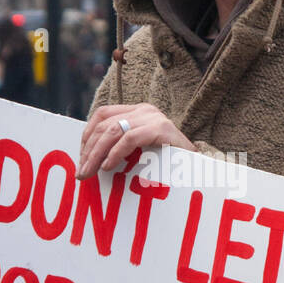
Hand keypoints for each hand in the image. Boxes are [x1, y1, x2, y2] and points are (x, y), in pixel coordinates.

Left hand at [78, 103, 195, 178]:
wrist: (201, 167)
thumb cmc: (169, 163)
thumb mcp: (141, 151)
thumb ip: (120, 147)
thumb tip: (89, 159)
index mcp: (137, 112)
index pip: (102, 115)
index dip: (87, 136)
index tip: (81, 157)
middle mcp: (144, 110)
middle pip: (104, 123)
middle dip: (88, 149)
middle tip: (81, 172)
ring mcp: (153, 117)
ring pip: (112, 130)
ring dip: (96, 154)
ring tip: (90, 172)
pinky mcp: (161, 129)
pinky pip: (130, 138)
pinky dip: (115, 153)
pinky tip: (108, 166)